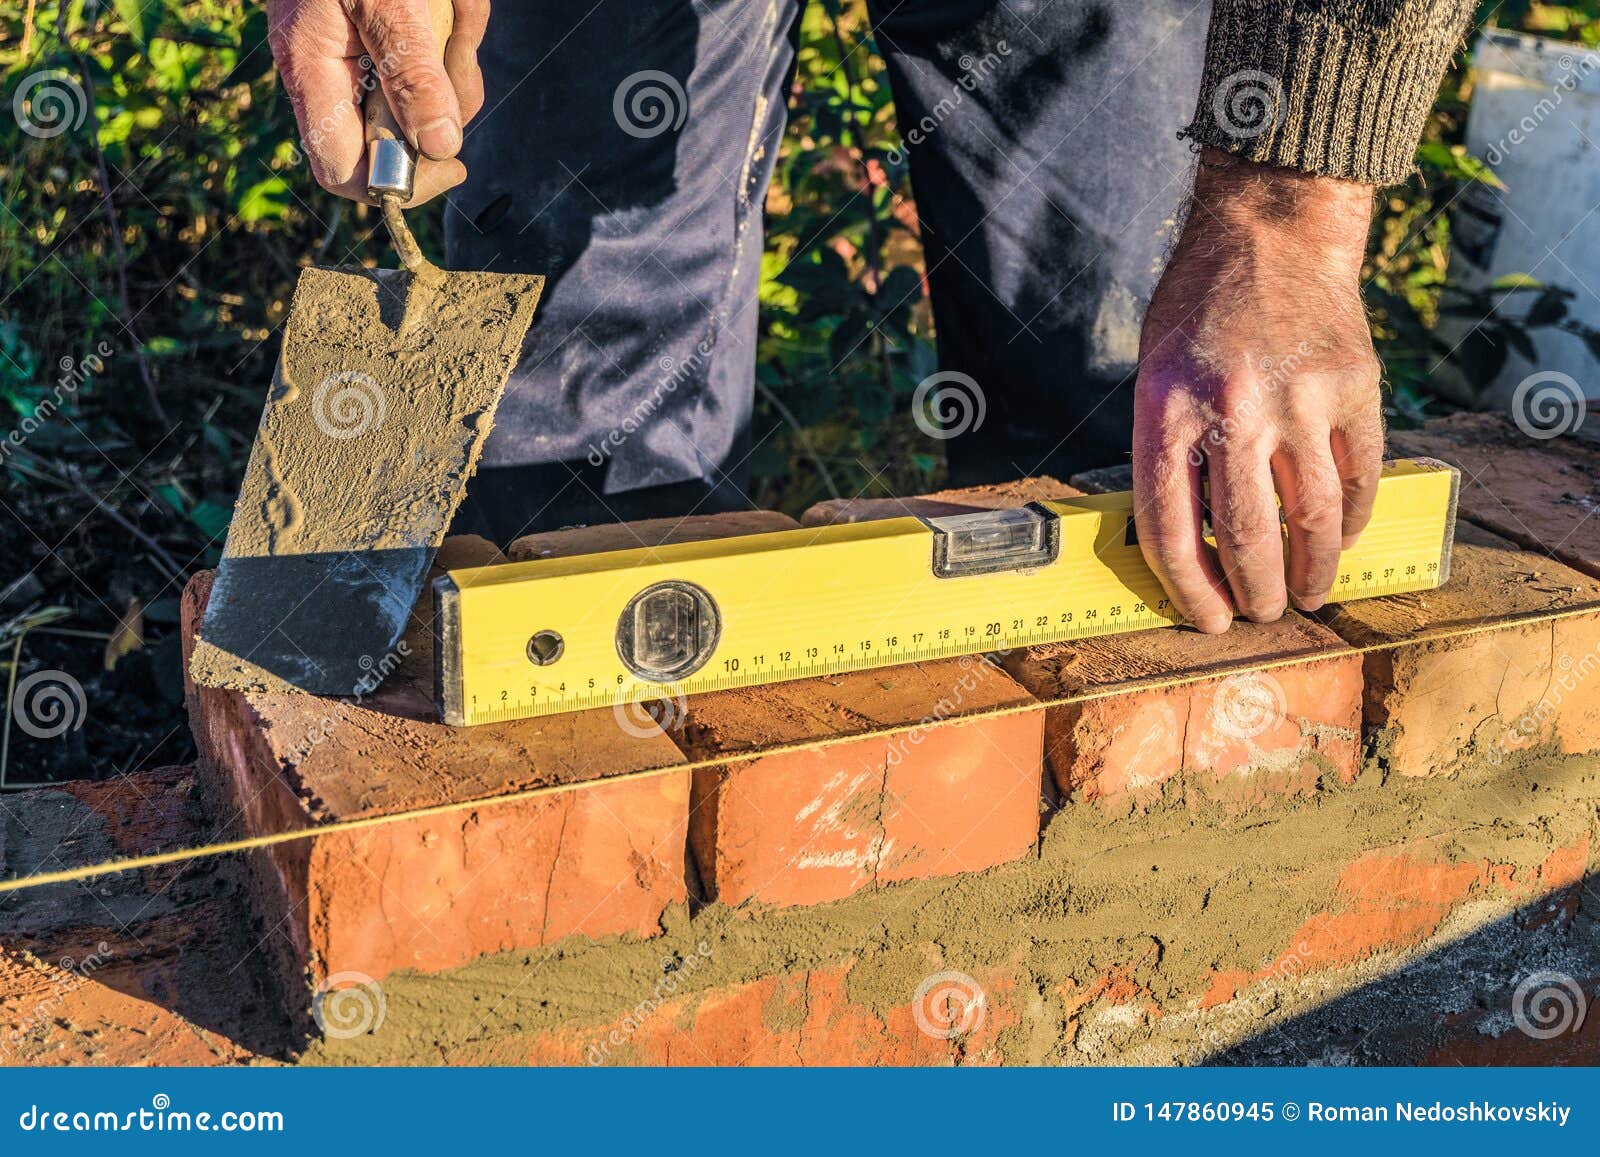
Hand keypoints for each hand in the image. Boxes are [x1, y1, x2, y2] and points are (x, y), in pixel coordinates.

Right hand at [266, 0, 488, 205]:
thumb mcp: (386, 0)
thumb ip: (410, 70)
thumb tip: (438, 146)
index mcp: (312, 70)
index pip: (343, 171)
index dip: (397, 184)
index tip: (451, 162)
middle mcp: (331, 71)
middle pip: (402, 134)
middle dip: (447, 96)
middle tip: (458, 44)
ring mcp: (361, 53)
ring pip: (431, 93)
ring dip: (458, 50)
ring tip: (454, 3)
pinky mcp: (391, 34)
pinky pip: (437, 54)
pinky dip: (457, 23)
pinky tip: (453, 0)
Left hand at [1132, 148, 1383, 633]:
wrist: (1269, 231)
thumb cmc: (1197, 312)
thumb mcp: (1154, 377)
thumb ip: (1167, 453)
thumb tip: (1186, 546)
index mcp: (1167, 411)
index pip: (1170, 530)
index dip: (1189, 590)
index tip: (1207, 621)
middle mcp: (1233, 409)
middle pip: (1247, 535)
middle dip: (1256, 593)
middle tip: (1263, 616)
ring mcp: (1300, 399)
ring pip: (1315, 518)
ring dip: (1314, 571)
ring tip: (1309, 595)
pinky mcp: (1355, 387)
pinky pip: (1359, 475)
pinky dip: (1352, 518)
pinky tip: (1341, 540)